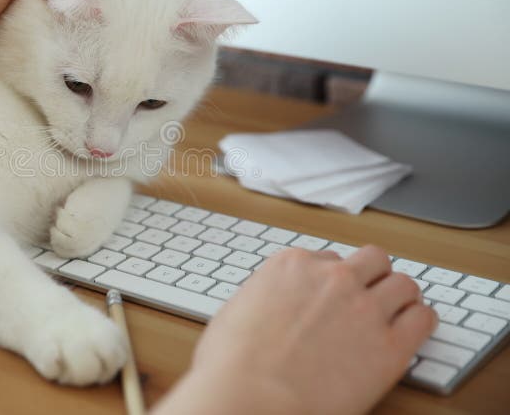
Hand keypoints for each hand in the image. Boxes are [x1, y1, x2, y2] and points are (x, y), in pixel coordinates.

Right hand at [153, 246, 436, 414]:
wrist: (250, 397)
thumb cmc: (231, 364)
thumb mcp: (236, 311)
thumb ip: (263, 298)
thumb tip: (268, 309)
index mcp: (292, 265)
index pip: (327, 258)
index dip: (330, 280)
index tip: (329, 297)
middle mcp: (333, 277)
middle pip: (372, 260)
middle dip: (371, 277)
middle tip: (367, 298)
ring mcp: (365, 308)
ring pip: (403, 283)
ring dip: (399, 296)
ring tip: (394, 314)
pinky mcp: (391, 345)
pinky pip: (424, 318)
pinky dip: (420, 322)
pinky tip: (410, 333)